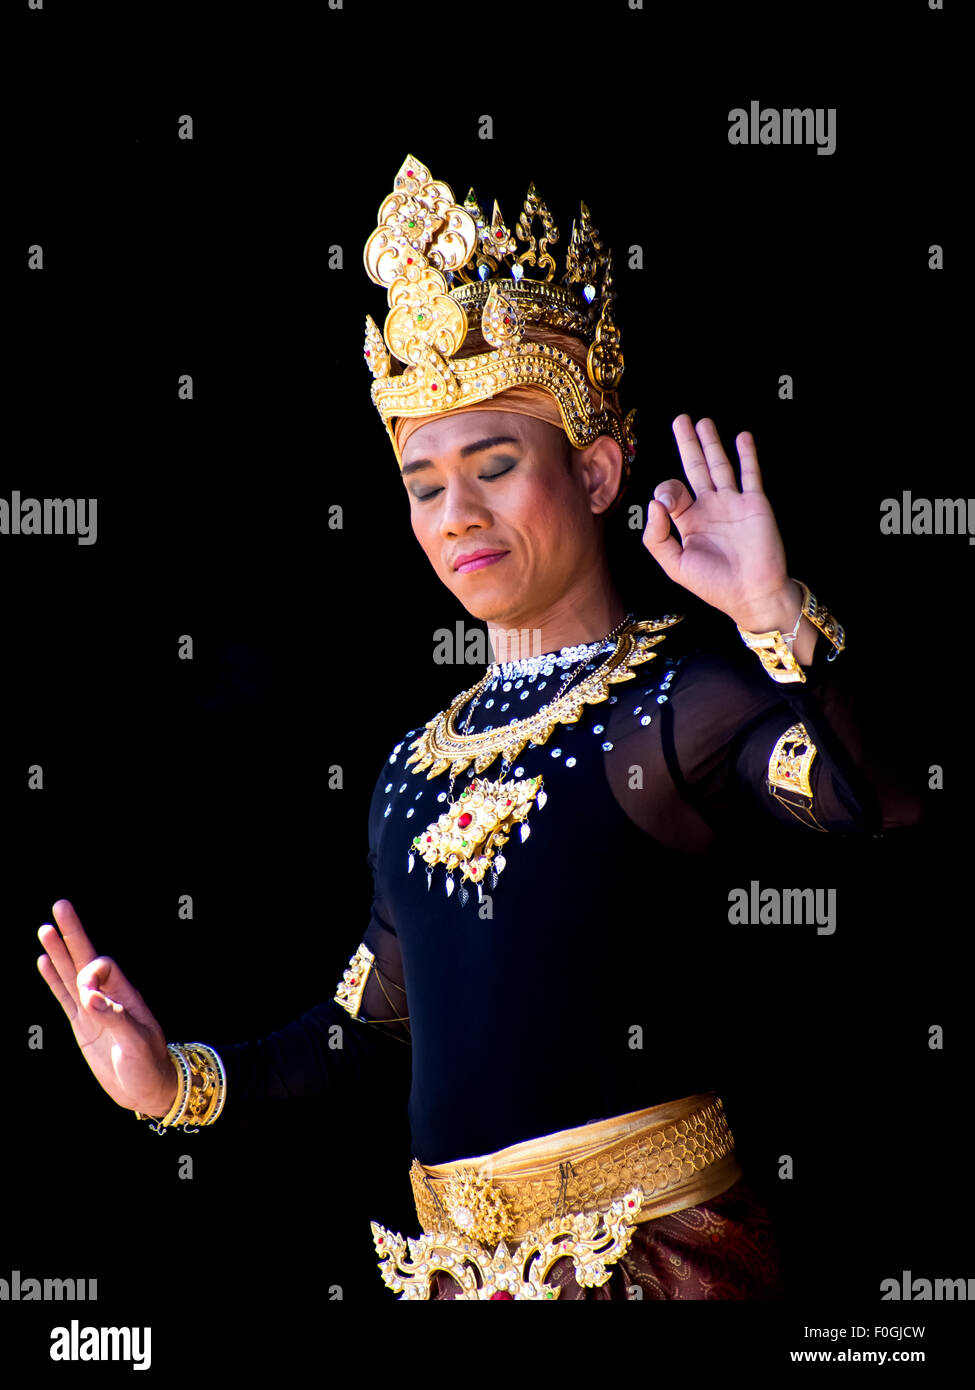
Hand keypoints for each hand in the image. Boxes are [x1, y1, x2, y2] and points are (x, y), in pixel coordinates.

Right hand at [37, 900, 175, 1115]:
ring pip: (70, 975)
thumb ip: (114, 1018)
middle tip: (60, 905)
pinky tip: (44, 962)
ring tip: (45, 929)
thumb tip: (89, 998)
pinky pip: (63, 997)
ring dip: (58, 952)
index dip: (91, 973)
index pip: (103, 967)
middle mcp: (108, 996)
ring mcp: (93, 1010)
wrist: (146, 1089)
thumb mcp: (136, 1043)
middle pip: (86, 958)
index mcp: (125, 994)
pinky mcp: (82, 1026)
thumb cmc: (148, 1065)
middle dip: (73, 933)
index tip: (89, 999)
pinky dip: (53, 980)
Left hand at [642, 415, 799, 631]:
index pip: (672, 493)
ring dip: (712, 443)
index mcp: (688, 522)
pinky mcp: (755, 504)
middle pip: (695, 468)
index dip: (666, 491)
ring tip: (703, 421)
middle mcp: (709, 508)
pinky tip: (742, 437)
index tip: (669, 505)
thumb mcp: (674, 565)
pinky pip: (750, 474)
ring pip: (720, 465)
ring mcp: (733, 504)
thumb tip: (654, 503)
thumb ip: (657, 537)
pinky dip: (747, 455)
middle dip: (688, 444)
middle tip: (680, 419)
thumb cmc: (713, 585)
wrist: (752, 595)